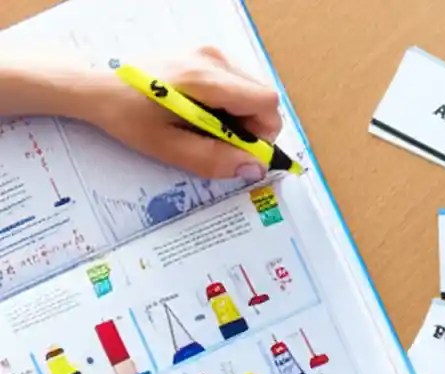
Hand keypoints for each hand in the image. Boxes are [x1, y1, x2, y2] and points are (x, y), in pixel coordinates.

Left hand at [79, 46, 281, 179]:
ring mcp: (211, 52)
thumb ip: (214, 159)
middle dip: (254, 125)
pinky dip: (232, 101)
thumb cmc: (127, 115)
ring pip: (253, 89)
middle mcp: (215, 58)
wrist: (96, 84)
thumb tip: (255, 168)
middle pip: (264, 96)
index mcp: (206, 80)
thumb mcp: (167, 146)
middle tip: (223, 141)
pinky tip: (204, 110)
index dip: (264, 133)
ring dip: (243, 114)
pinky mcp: (205, 53)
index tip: (242, 149)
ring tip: (209, 125)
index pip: (266, 103)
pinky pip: (238, 81)